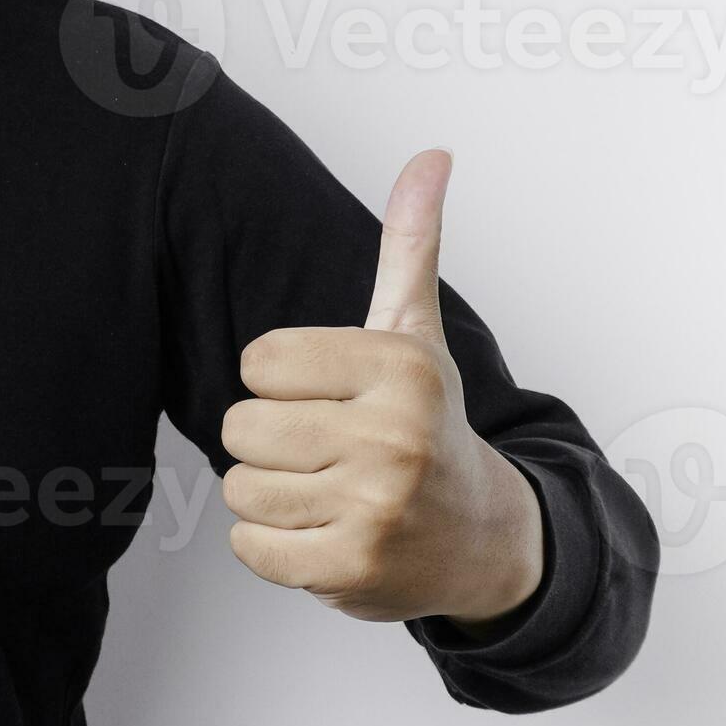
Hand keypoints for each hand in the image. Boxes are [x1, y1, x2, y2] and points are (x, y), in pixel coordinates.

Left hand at [219, 149, 544, 625]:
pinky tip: (323, 532)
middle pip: (240, 426)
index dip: (279, 380)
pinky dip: (272, 545)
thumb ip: (410, 244)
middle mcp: (392, 437)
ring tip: (328, 491)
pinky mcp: (349, 570)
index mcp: (398, 369)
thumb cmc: (428, 423)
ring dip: (271, 494)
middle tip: (328, 450)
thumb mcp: (417, 333)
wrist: (485, 539)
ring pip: (240, 486)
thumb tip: (432, 155)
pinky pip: (249, 546)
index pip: (258, 361)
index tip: (328, 396)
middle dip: (269, 440)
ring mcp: (373, 509)